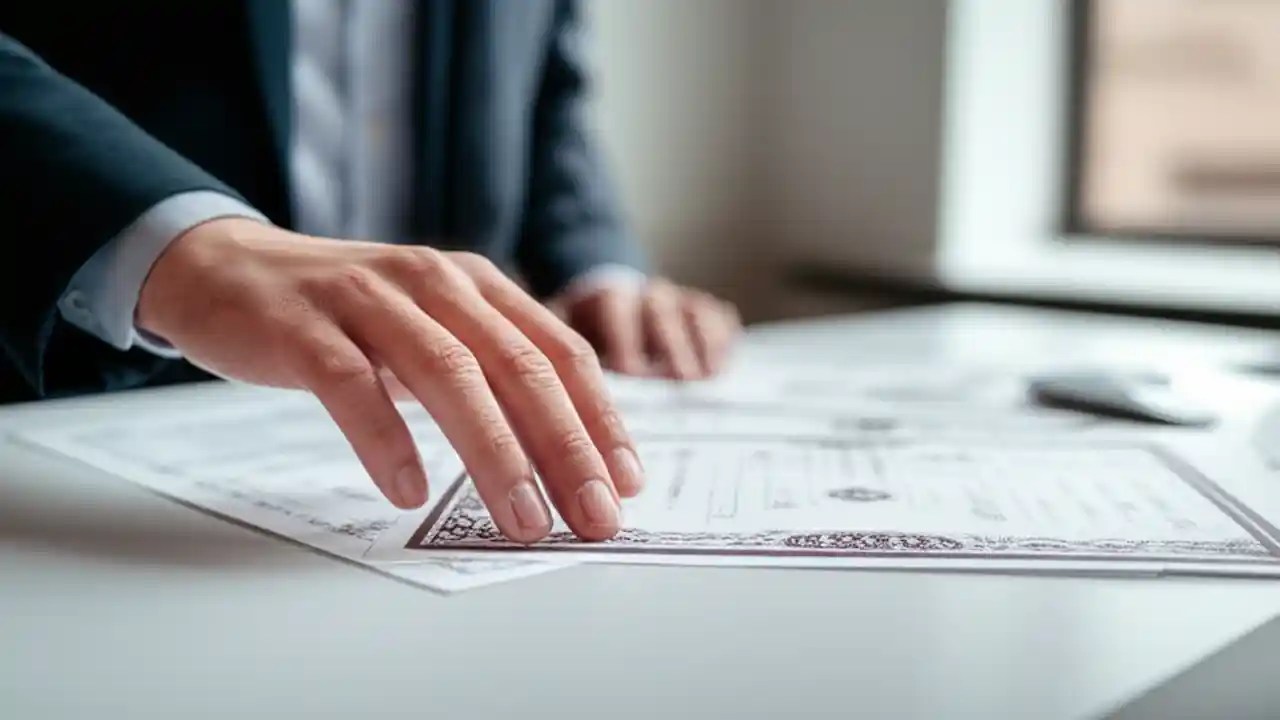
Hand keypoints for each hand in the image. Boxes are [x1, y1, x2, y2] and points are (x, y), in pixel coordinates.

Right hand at [137, 218, 643, 542]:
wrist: (225, 268)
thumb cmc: (344, 315)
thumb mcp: (431, 330)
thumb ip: (489, 372)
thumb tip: (561, 450)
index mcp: (477, 284)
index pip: (559, 353)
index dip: (599, 419)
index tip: (626, 483)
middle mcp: (434, 282)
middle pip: (518, 367)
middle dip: (566, 448)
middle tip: (593, 518)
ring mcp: (367, 299)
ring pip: (449, 374)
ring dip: (496, 453)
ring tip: (523, 520)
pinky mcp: (302, 326)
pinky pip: (352, 385)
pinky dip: (386, 439)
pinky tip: (409, 490)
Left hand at [560, 279, 740, 379]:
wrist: (613, 306)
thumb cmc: (586, 334)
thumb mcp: (561, 336)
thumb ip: (553, 351)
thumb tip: (539, 383)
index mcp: (607, 296)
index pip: (615, 308)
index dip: (624, 337)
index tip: (630, 371)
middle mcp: (646, 293)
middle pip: (660, 310)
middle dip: (669, 344)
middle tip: (678, 379)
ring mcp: (680, 301)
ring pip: (693, 312)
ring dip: (699, 343)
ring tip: (703, 378)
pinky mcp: (706, 313)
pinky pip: (720, 319)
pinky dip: (721, 341)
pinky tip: (719, 370)